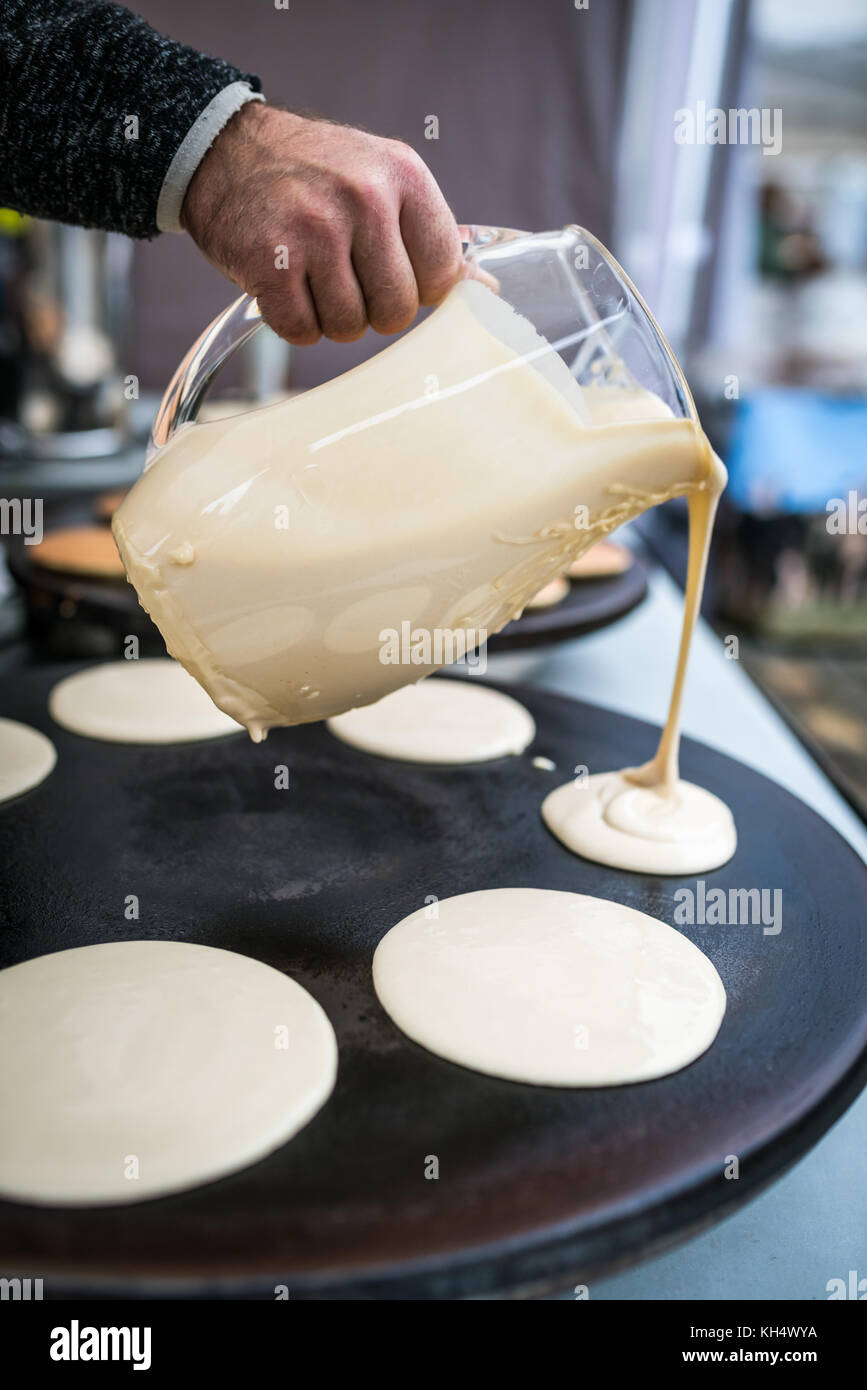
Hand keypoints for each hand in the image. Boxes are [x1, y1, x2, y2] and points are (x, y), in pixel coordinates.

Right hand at [182, 103, 476, 344]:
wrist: (224, 150)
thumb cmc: (314, 175)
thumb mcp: (382, 180)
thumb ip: (432, 236)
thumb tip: (487, 291)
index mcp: (403, 175)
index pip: (443, 272)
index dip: (418, 289)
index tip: (394, 272)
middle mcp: (363, 199)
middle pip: (396, 311)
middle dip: (373, 309)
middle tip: (346, 276)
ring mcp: (314, 231)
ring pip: (349, 327)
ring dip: (330, 316)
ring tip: (312, 275)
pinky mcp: (269, 263)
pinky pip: (302, 331)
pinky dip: (294, 321)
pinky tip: (285, 285)